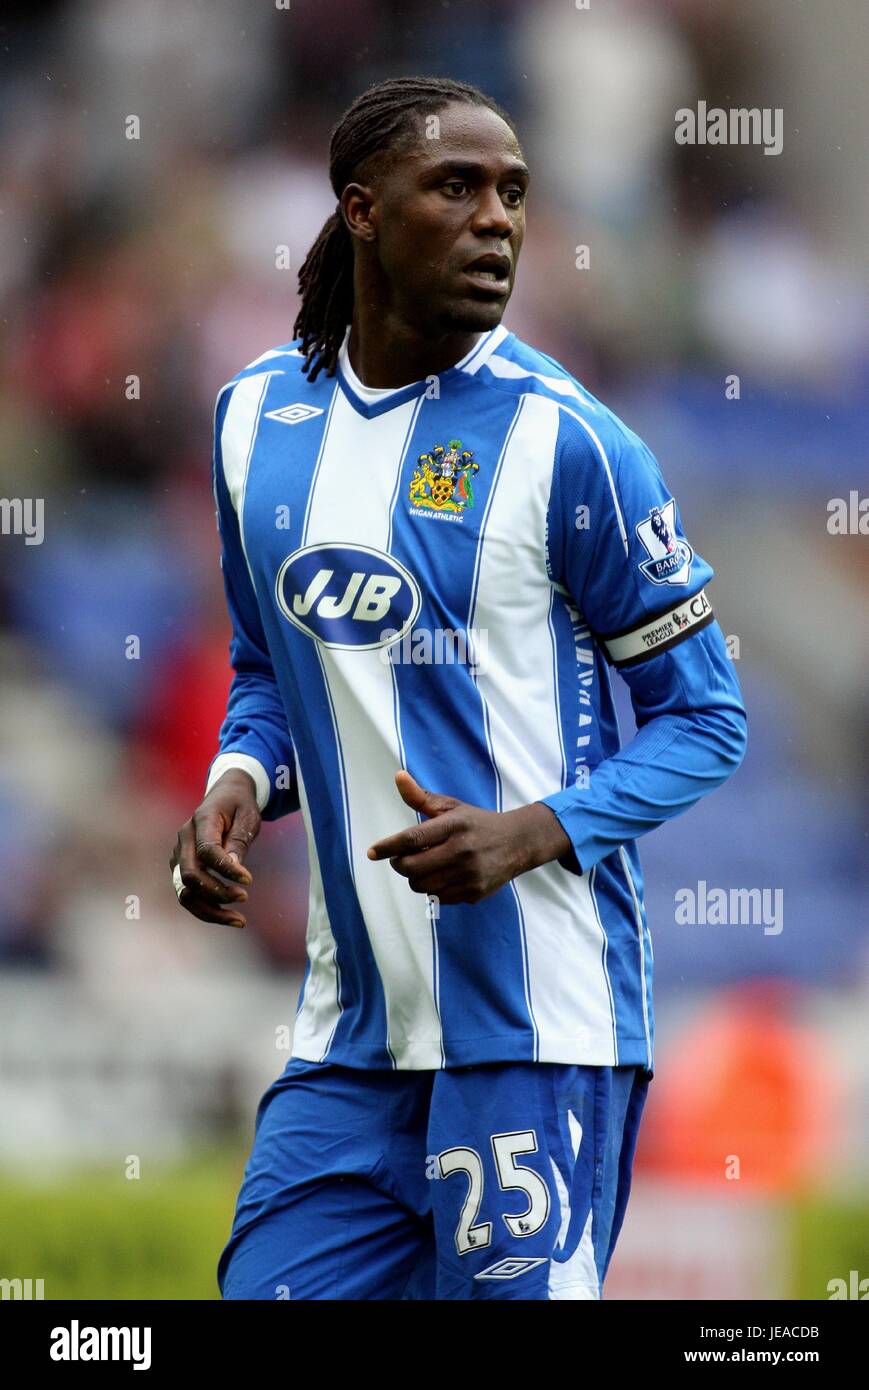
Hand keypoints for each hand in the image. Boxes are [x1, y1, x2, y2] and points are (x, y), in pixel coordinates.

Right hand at [169, 769, 260, 926]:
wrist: (225, 796)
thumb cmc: (240, 805)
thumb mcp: (248, 816)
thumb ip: (239, 840)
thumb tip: (234, 867)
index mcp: (201, 820)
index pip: (207, 851)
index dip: (227, 869)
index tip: (250, 880)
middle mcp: (184, 839)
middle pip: (189, 876)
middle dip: (217, 892)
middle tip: (245, 897)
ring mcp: (179, 855)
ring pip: (184, 892)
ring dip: (210, 910)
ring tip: (240, 921)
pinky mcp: (181, 869)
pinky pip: (189, 895)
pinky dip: (207, 909)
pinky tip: (230, 916)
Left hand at [366, 771, 571, 905]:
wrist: (518, 843)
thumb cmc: (476, 823)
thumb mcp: (452, 807)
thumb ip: (421, 797)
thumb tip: (398, 776)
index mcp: (454, 825)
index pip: (412, 839)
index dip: (388, 847)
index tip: (371, 852)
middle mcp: (462, 850)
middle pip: (411, 867)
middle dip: (399, 864)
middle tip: (401, 858)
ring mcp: (469, 875)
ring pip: (421, 886)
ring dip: (414, 877)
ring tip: (424, 866)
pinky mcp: (474, 893)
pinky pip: (437, 898)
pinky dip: (432, 889)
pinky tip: (442, 876)